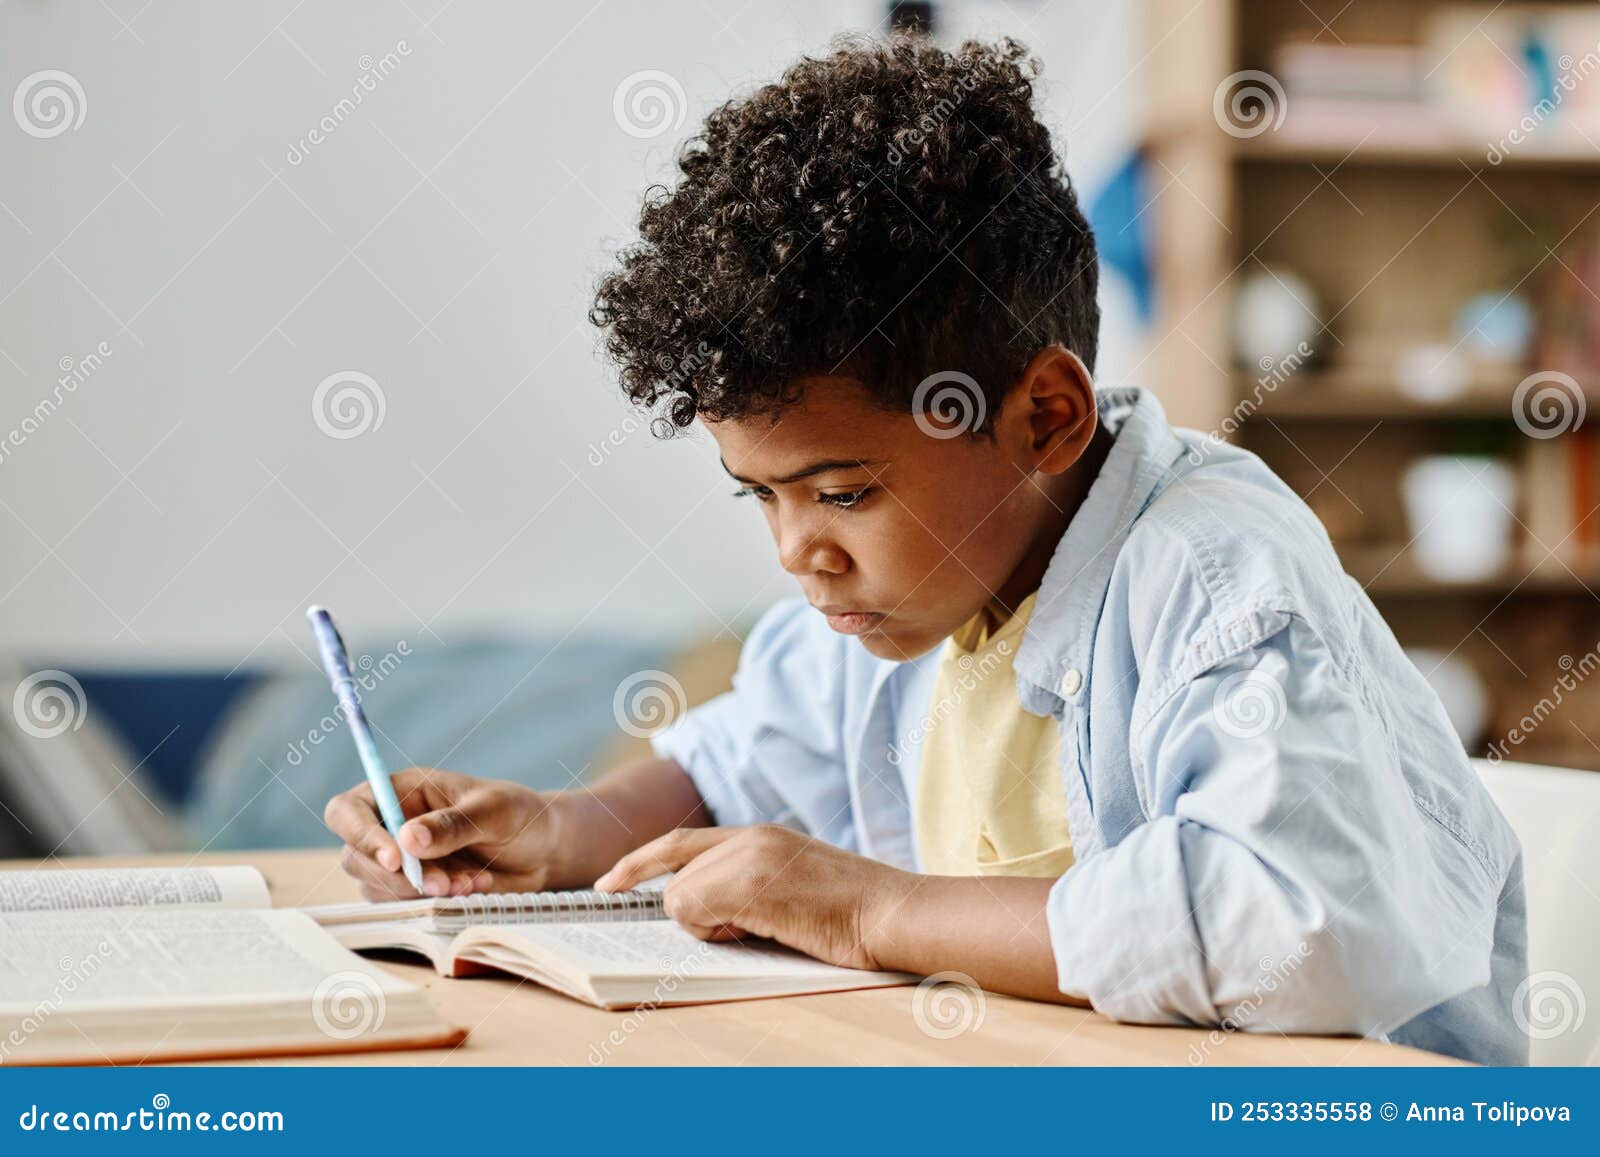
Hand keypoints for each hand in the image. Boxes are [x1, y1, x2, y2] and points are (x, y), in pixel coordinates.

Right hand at [323, 767, 560, 900]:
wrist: (543, 848)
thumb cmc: (518, 814)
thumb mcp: (494, 811)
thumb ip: (453, 824)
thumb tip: (408, 839)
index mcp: (402, 791)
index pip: (349, 810)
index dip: (360, 835)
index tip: (396, 859)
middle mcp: (392, 825)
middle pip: (356, 857)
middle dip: (398, 876)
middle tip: (442, 884)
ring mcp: (401, 861)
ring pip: (379, 886)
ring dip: (419, 893)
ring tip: (469, 883)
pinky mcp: (416, 890)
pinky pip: (406, 905)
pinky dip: (436, 903)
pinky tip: (473, 888)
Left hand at [594, 824, 912, 970]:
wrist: (894, 914)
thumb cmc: (852, 917)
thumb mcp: (790, 890)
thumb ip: (745, 889)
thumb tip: (699, 912)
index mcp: (760, 836)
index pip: (681, 844)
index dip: (639, 863)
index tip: (609, 883)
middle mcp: (750, 837)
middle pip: (675, 878)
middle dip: (693, 914)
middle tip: (745, 927)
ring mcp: (749, 856)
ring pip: (680, 898)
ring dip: (709, 926)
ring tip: (765, 926)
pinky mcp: (750, 881)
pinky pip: (693, 910)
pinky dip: (717, 931)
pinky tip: (763, 928)